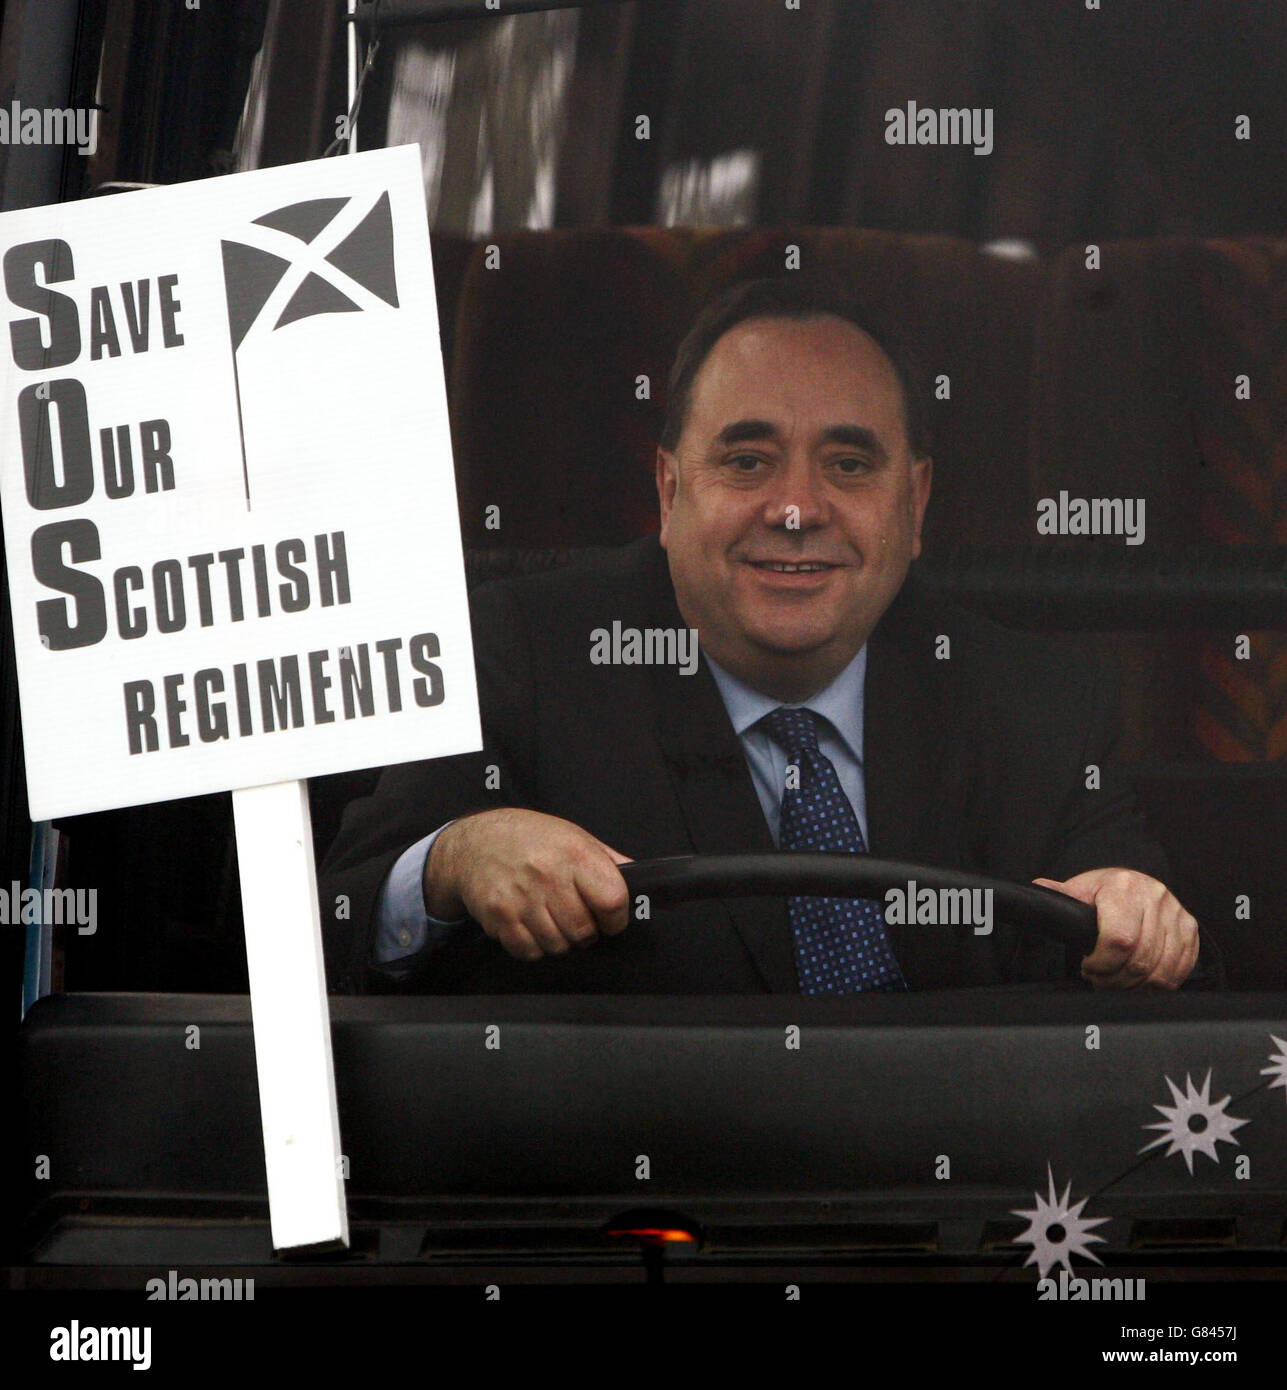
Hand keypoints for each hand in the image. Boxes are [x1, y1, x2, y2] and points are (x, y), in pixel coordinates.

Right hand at [424, 808, 631, 960]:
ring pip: (558, 946)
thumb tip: (639, 877)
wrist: (475, 842)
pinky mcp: (499, 917)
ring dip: (560, 940)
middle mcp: (548, 876)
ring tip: (551, 918)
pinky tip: (530, 925)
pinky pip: (529, 951)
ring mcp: (521, 899)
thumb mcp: (573, 836)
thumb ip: (607, 860)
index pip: (612, 901)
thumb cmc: (528, 838)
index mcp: (574, 854)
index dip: (616, 918)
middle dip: (586, 932)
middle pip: (584, 931)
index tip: (610, 918)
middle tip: (576, 918)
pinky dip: (534, 946)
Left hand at [1032, 868, 1198, 989]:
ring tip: (1116, 981)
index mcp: (1124, 888)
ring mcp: (1177, 914)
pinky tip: (1139, 981)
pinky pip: (1178, 971)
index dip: (1102, 963)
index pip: (1119, 940)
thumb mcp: (1081, 889)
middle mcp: (1155, 898)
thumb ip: (1060, 896)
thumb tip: (1036, 891)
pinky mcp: (1191, 930)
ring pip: (1160, 971)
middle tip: (1099, 980)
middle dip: (1114, 980)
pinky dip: (1158, 984)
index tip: (1088, 967)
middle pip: (1140, 961)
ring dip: (1135, 986)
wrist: (1134, 881)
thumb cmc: (1104, 890)